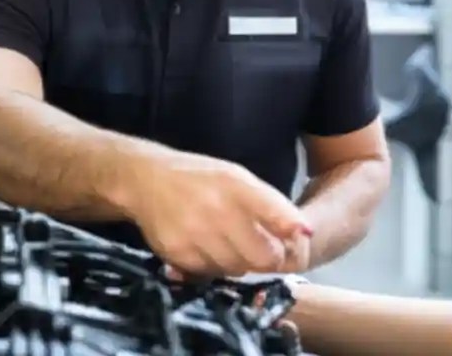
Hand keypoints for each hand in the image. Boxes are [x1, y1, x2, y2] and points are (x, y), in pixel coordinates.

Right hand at [123, 151, 312, 277]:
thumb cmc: (200, 178)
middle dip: (269, 257)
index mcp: (236, 184)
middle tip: (260, 247)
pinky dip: (216, 266)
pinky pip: (212, 274)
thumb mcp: (237, 177)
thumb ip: (271, 205)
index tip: (296, 238)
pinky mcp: (177, 254)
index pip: (279, 216)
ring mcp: (195, 234)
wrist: (144, 180)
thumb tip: (306, 233)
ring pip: (238, 269)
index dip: (292, 234)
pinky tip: (208, 247)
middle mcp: (216, 209)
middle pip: (264, 257)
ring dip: (241, 263)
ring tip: (229, 242)